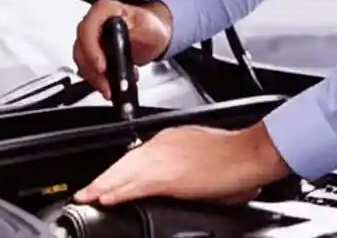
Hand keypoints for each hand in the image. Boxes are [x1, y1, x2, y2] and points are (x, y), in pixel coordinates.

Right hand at [73, 0, 172, 99]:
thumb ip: (134, 32)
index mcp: (104, 11)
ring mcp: (92, 40)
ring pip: (83, 62)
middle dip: (92, 70)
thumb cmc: (150, 27)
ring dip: (94, 78)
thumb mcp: (148, 26)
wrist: (154, 37)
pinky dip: (98, 80)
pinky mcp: (94, 55)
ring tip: (110, 88)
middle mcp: (94, 24)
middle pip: (82, 48)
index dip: (91, 49)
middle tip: (106, 85)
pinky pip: (88, 69)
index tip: (101, 67)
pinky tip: (112, 84)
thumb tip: (123, 39)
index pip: (88, 28)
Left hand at [73, 122, 290, 205]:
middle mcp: (163, 144)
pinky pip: (137, 185)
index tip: (108, 179)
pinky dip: (120, 192)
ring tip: (88, 196)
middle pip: (125, 162)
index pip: (136, 154)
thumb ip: (188, 164)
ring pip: (125, 173)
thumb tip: (186, 179)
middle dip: (104, 177)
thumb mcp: (205, 155)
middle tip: (86, 189)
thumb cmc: (236, 155)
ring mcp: (165, 159)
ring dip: (104, 185)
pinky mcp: (171, 177)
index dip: (119, 168)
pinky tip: (108, 198)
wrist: (250, 154)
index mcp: (171, 138)